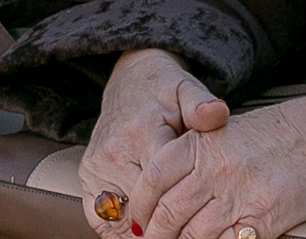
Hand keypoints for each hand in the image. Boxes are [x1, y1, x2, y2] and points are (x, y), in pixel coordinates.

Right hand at [80, 49, 229, 236]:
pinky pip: (100, 216)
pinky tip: (141, 228)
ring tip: (167, 232)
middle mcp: (114, 151)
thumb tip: (217, 112)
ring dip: (143, 230)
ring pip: (120, 219)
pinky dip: (120, 229)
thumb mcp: (187, 90)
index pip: (163, 187)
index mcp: (142, 132)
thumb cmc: (163, 90)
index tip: (200, 220)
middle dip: (166, 225)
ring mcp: (97, 165)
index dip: (183, 210)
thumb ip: (201, 105)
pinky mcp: (87, 174)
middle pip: (143, 208)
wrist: (129, 80)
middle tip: (189, 232)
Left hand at [126, 88, 305, 238]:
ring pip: (193, 236)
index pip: (153, 179)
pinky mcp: (263, 219)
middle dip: (155, 236)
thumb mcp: (224, 134)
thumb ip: (194, 161)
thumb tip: (165, 197)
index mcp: (199, 144)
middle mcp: (213, 170)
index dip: (139, 207)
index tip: (138, 223)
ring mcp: (238, 196)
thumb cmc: (275, 136)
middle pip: (168, 213)